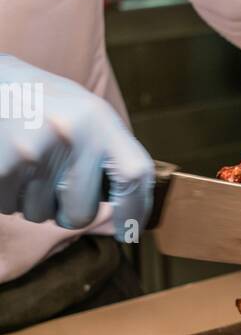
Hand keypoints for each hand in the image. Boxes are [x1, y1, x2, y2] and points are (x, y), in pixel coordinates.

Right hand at [0, 56, 152, 239]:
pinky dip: (8, 195)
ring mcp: (32, 150)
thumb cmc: (42, 103)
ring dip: (34, 201)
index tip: (127, 231)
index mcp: (98, 119)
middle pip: (81, 213)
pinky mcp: (2, 166)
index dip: (134, 211)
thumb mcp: (85, 114)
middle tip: (55, 182)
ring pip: (41, 214)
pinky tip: (8, 165)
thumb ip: (110, 154)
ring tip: (27, 164)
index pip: (134, 176)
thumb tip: (131, 211)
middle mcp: (70, 134)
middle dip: (68, 211)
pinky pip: (10, 207)